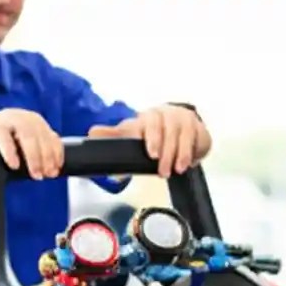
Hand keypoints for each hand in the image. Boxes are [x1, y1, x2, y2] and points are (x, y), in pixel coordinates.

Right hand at [0, 108, 62, 179]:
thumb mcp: (19, 152)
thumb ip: (36, 154)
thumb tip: (54, 170)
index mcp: (29, 120)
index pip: (50, 135)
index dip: (56, 154)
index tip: (55, 171)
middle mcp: (17, 116)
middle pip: (40, 134)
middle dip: (46, 157)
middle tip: (45, 175)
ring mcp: (1, 119)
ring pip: (25, 133)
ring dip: (33, 156)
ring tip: (34, 174)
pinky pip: (1, 135)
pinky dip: (11, 151)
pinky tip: (14, 165)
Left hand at [88, 105, 211, 175]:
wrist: (183, 125)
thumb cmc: (156, 132)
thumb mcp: (134, 133)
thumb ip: (114, 136)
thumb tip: (91, 134)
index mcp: (145, 118)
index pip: (145, 125)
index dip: (150, 138)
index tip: (151, 153)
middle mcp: (162, 115)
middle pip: (162, 128)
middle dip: (162, 149)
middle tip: (160, 168)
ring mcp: (180, 118)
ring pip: (178, 135)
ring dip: (177, 155)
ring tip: (175, 170)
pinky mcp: (194, 125)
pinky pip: (193, 138)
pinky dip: (189, 153)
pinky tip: (186, 165)